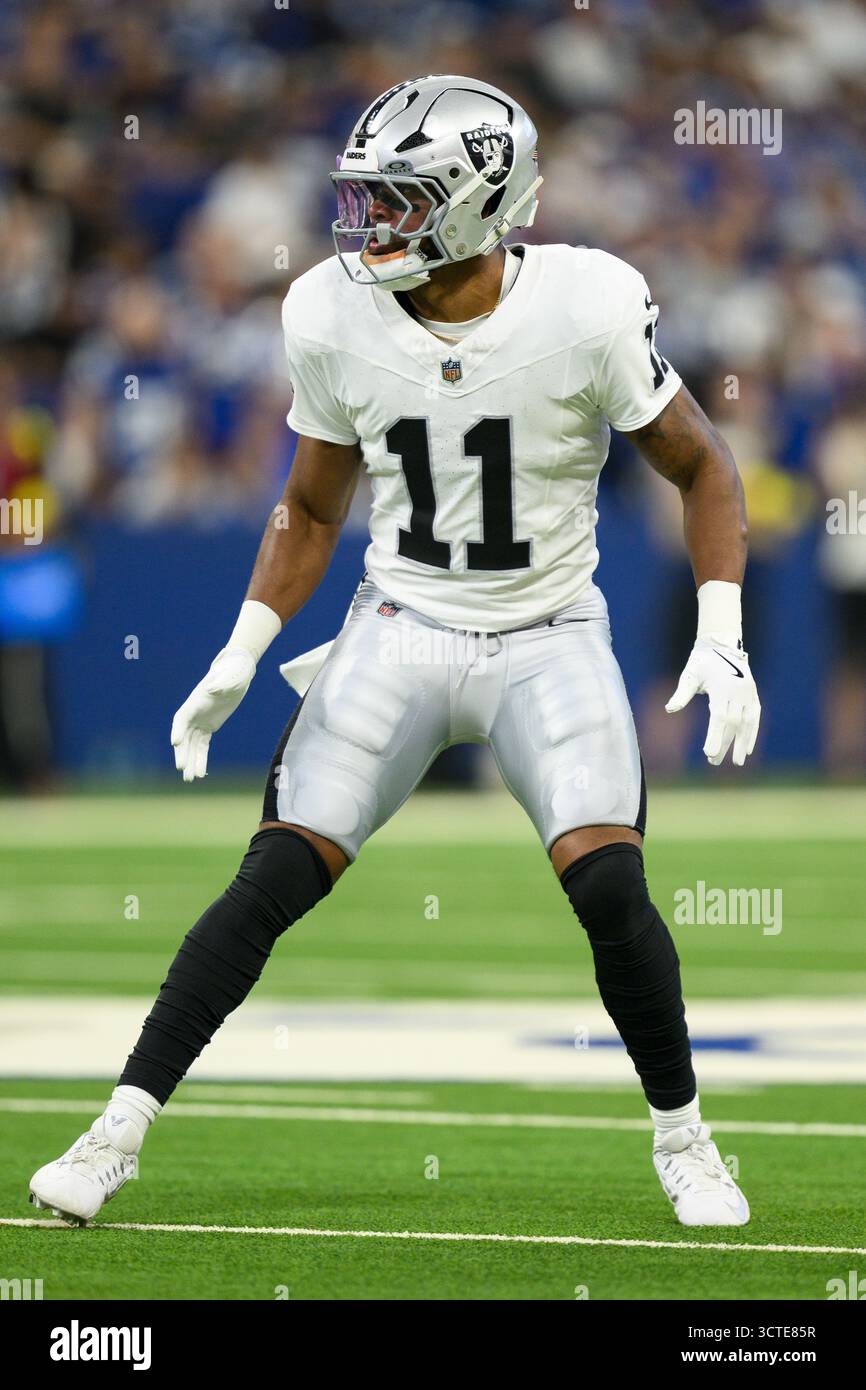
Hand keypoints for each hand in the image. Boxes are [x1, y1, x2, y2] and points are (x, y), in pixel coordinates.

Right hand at [171, 648, 255, 781]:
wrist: (237, 671)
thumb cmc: (234, 671)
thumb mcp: (231, 676)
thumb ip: (222, 683)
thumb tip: (214, 689)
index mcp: (196, 700)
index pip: (182, 718)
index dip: (178, 730)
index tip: (176, 743)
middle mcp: (194, 712)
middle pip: (184, 736)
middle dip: (183, 753)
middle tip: (181, 769)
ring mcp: (201, 720)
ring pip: (192, 745)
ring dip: (191, 761)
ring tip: (190, 779)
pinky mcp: (209, 727)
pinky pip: (203, 746)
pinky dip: (201, 759)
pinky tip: (200, 772)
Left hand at [666, 637, 759, 766]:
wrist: (722, 645)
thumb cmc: (701, 662)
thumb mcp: (689, 675)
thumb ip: (681, 693)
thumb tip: (669, 709)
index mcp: (721, 688)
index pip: (719, 717)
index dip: (714, 736)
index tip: (708, 753)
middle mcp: (738, 691)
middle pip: (732, 724)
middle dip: (724, 744)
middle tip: (713, 762)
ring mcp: (748, 693)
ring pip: (747, 723)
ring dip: (743, 743)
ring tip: (737, 762)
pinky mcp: (753, 695)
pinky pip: (756, 717)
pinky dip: (753, 733)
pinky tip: (749, 749)